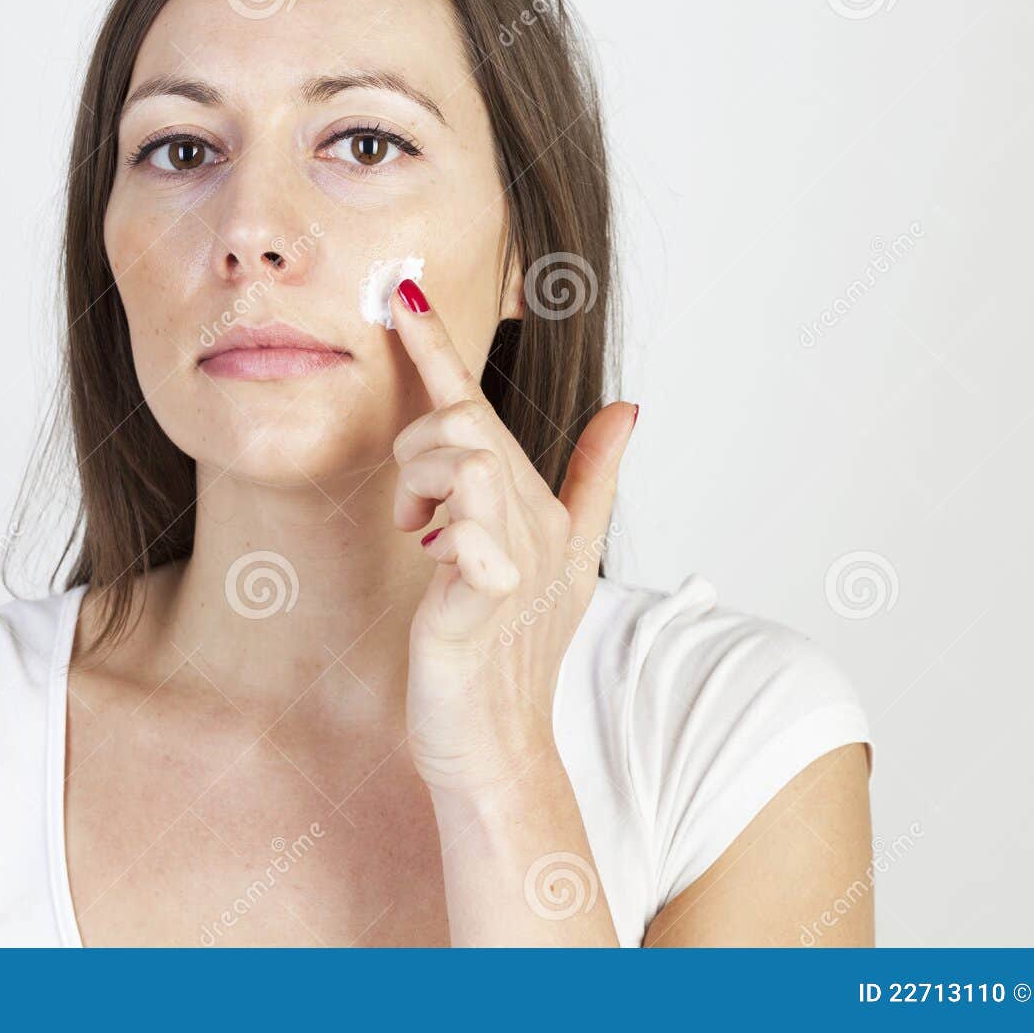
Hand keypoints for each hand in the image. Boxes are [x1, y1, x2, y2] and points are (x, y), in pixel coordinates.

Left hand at [389, 278, 637, 795]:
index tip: (402, 288)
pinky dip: (451, 532)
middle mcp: (529, 518)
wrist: (498, 744)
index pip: (481, 407)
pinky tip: (441, 564)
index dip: (438, 345)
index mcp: (534, 502)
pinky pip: (468, 528)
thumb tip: (631, 407)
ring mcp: (510, 556)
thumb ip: (594, 478)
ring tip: (425, 538)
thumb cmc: (513, 653)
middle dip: (418, 449)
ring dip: (423, 486)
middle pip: (462, 420)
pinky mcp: (483, 597)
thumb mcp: (562, 559)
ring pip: (460, 455)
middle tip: (416, 512)